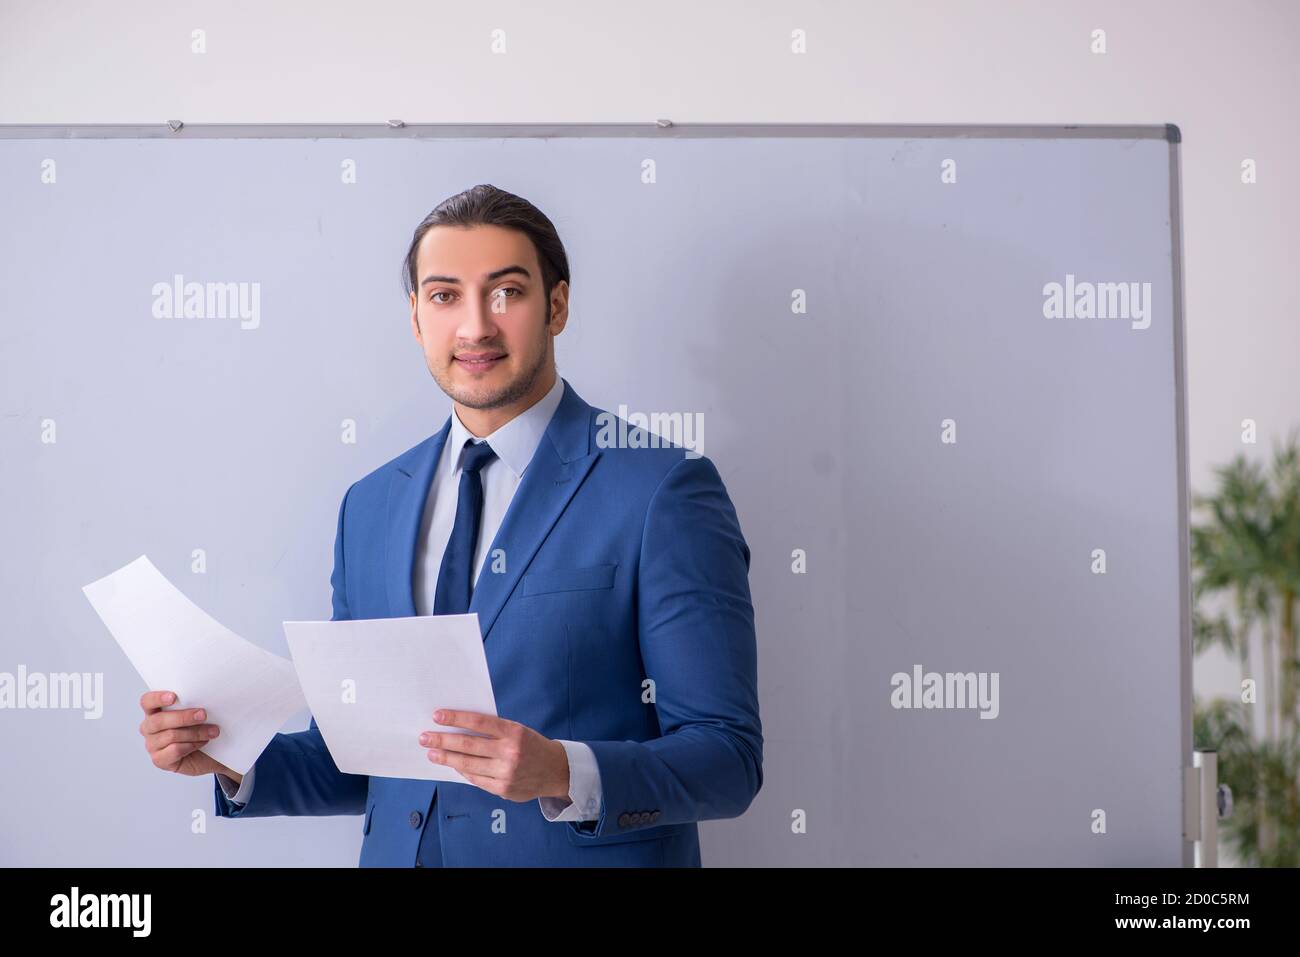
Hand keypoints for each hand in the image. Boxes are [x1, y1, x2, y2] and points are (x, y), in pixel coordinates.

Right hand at [138, 690, 236, 780]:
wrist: (208, 754)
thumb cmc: (200, 729)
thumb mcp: (197, 713)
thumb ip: (193, 704)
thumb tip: (206, 695)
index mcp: (154, 712)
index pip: (147, 702)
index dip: (157, 698)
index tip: (174, 697)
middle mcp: (149, 728)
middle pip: (159, 720)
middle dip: (183, 717)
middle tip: (203, 715)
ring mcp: (152, 745)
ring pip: (170, 735)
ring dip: (195, 732)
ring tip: (212, 731)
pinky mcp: (159, 760)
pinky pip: (175, 750)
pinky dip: (192, 745)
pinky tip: (203, 743)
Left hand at [419, 710, 569, 802]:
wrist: (555, 770)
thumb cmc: (532, 746)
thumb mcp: (518, 730)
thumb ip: (493, 730)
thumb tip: (460, 728)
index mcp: (513, 732)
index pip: (479, 722)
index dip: (456, 719)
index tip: (437, 716)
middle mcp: (509, 752)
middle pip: (468, 745)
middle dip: (443, 741)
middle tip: (425, 738)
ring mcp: (505, 772)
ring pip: (468, 764)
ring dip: (447, 758)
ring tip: (432, 753)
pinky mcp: (502, 788)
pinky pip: (475, 779)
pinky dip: (462, 771)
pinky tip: (452, 765)